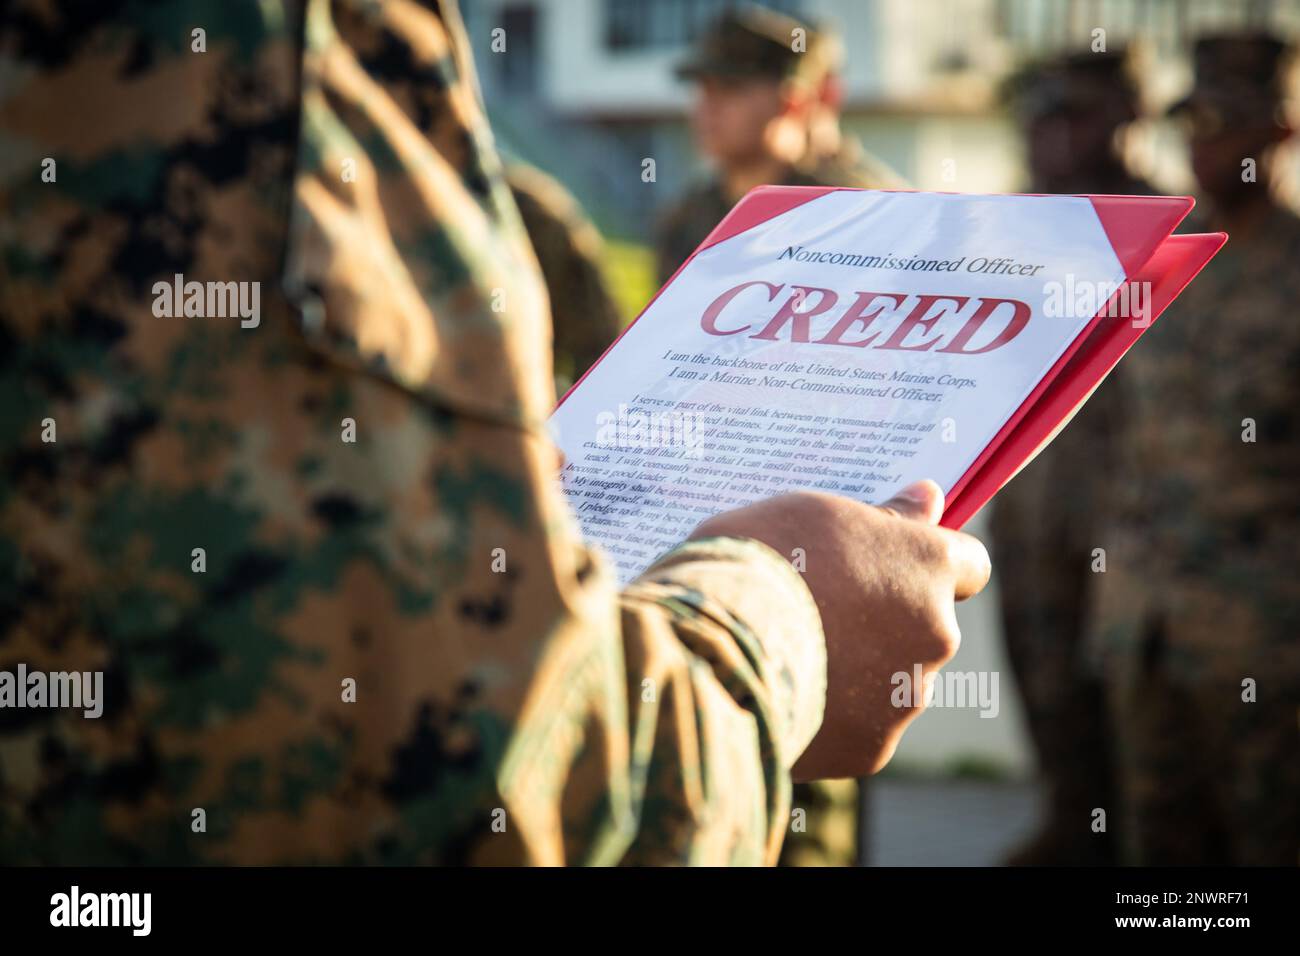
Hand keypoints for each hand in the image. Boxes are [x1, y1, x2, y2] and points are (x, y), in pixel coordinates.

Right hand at [689, 480, 989, 779]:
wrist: (712, 649)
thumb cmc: (757, 561)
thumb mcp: (813, 512)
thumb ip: (881, 515)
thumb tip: (930, 497)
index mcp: (928, 565)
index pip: (969, 564)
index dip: (929, 565)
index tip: (892, 564)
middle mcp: (937, 632)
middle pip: (924, 626)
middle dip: (884, 621)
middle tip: (819, 611)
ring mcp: (906, 696)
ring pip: (892, 680)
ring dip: (858, 669)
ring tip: (790, 656)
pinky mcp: (871, 747)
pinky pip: (859, 726)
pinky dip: (832, 716)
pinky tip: (786, 694)